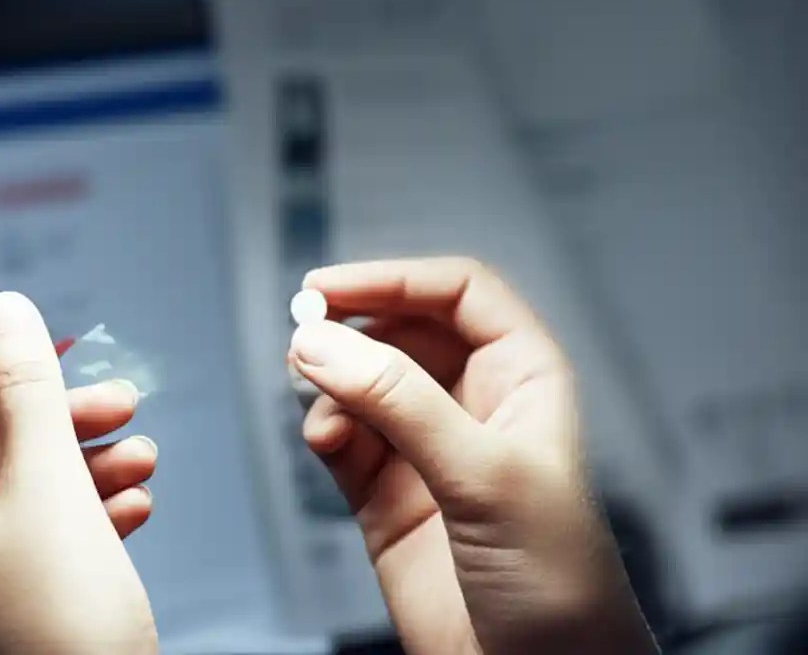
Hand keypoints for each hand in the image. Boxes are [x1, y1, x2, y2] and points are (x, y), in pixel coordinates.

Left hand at [0, 292, 158, 654]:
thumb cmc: (60, 626)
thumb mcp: (49, 486)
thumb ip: (28, 394)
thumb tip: (1, 310)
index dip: (9, 377)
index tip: (74, 364)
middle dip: (66, 425)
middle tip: (127, 408)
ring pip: (25, 502)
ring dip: (88, 469)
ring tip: (146, 461)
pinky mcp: (8, 622)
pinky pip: (41, 550)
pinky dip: (88, 520)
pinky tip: (135, 512)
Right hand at [290, 258, 657, 654]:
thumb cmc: (559, 583)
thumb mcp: (483, 476)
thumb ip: (399, 403)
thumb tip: (321, 342)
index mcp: (524, 379)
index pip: (458, 294)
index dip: (394, 280)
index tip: (328, 287)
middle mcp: (474, 404)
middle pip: (400, 331)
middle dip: (352, 329)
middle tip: (304, 337)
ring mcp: (427, 449)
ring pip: (362, 383)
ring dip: (331, 383)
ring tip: (317, 401)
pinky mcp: (387, 495)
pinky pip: (342, 437)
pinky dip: (323, 430)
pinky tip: (324, 440)